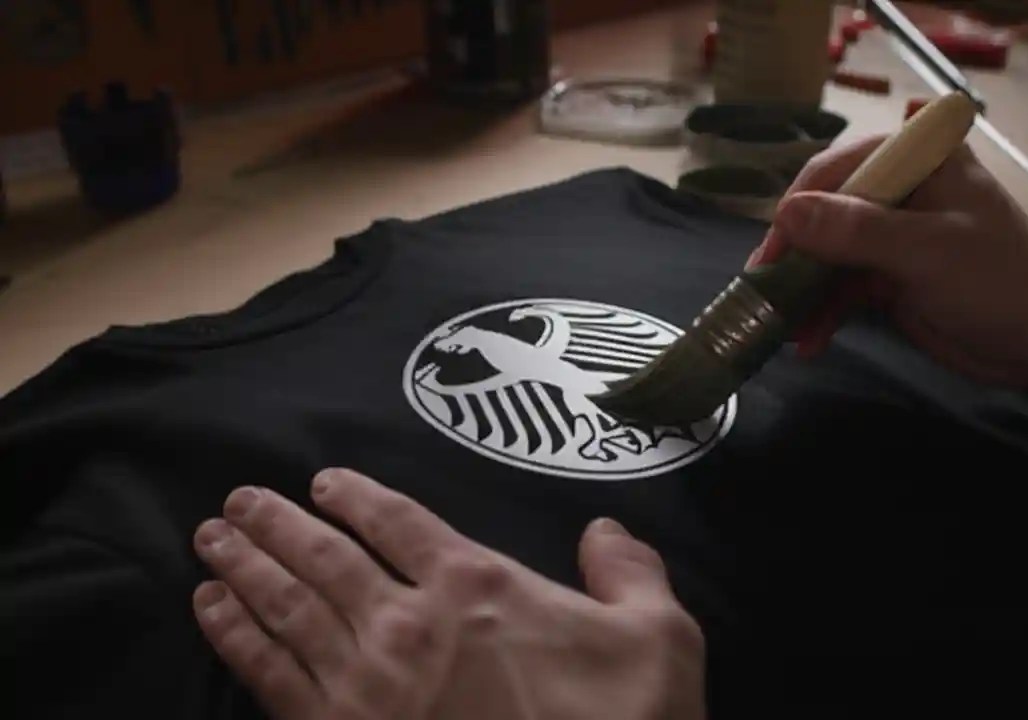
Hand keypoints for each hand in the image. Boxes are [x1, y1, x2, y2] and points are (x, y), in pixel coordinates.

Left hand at [190, 468, 705, 719]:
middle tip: (240, 500)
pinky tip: (213, 612)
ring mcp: (368, 686)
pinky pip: (273, 678)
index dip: (357, 496)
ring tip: (211, 540)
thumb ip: (629, 571)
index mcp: (479, 586)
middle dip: (277, 524)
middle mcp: (410, 625)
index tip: (324, 480)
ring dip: (244, 568)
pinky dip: (236, 638)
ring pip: (288, 609)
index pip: (400, 523)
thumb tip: (603, 531)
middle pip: (325, 558)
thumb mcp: (661, 634)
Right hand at [747, 135, 1027, 386]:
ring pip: (825, 254)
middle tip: (762, 298)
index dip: (797, 213)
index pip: (835, 171)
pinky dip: (821, 312)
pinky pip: (840, 287)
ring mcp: (893, 234)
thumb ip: (858, 231)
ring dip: (801, 292)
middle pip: (822, 213)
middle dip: (792, 257)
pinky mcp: (890, 275)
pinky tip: (806, 341)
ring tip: (780, 330)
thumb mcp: (928, 252)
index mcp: (917, 160)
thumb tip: (788, 213)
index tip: (771, 258)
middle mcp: (900, 189)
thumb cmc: (1003, 282)